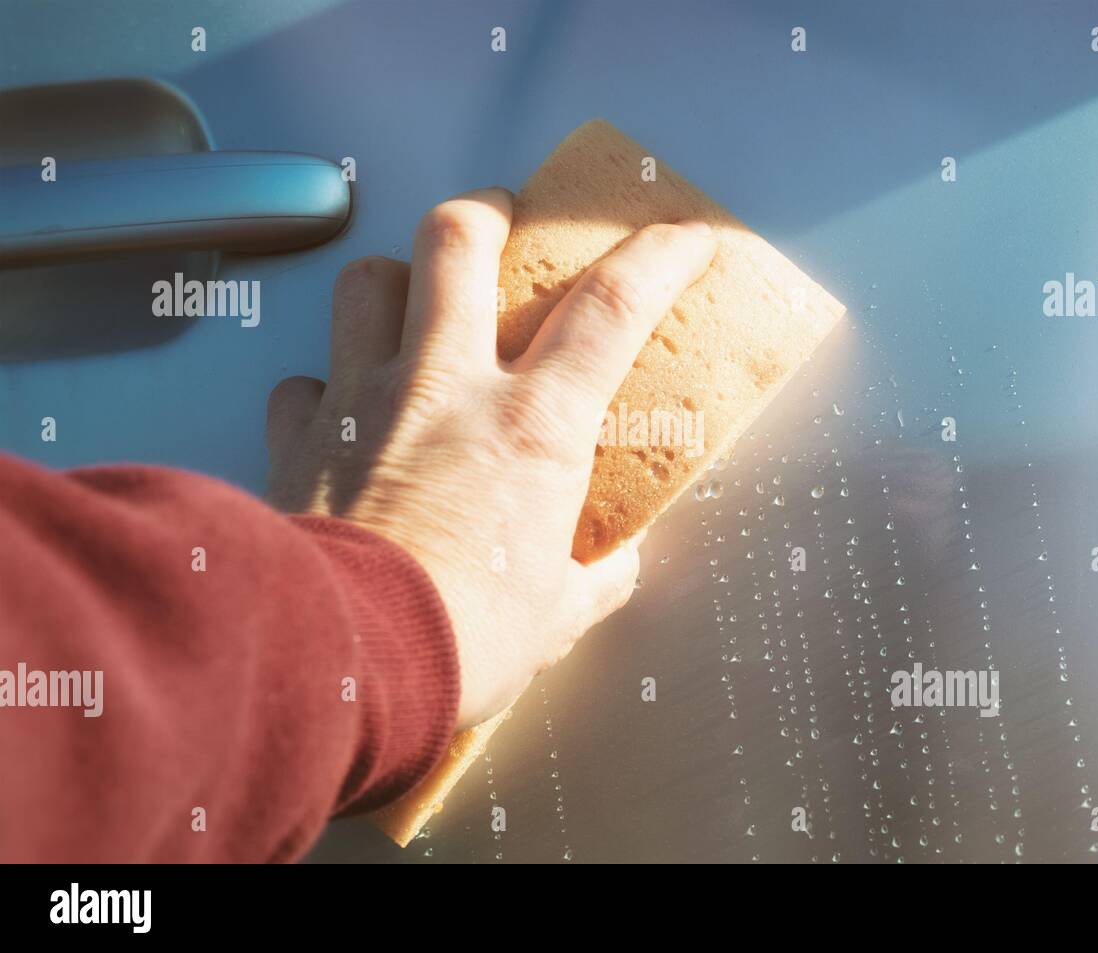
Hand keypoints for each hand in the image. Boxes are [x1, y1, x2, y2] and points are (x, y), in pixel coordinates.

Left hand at [265, 188, 716, 729]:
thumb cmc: (467, 637)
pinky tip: (337, 414)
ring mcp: (364, 399)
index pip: (614, 305)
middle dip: (488, 212)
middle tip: (504, 218)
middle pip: (460, 242)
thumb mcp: (558, 615)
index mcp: (535, 424)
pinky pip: (302, 382)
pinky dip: (322, 387)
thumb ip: (597, 579)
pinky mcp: (299, 436)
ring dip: (394, 280)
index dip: (660, 256)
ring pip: (366, 282)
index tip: (687, 236)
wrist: (347, 663)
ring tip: (410, 303)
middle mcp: (447, 386)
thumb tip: (617, 567)